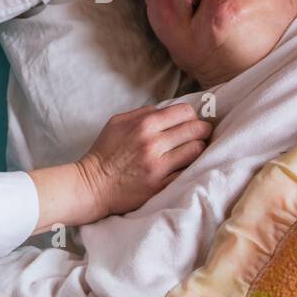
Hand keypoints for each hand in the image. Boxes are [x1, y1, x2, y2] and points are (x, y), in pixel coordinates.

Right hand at [75, 103, 212, 218]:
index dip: (192, 115)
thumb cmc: (106, 151)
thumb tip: (169, 110)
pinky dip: (189, 167)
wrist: (93, 184)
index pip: (185, 112)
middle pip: (196, 130)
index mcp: (144, 124)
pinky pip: (187, 172)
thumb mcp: (118, 122)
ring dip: (198, 149)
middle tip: (201, 134)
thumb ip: (144, 112)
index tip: (192, 121)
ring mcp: (158, 166)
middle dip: (203, 130)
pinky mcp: (160, 185)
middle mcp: (153, 144)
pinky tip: (186, 165)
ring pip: (196, 151)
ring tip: (194, 149)